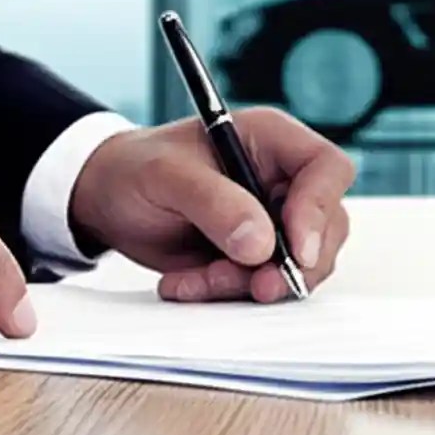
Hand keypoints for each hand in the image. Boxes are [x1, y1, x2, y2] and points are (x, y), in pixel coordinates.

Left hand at [70, 107, 355, 302]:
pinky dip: (231, 293)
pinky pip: (266, 284)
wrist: (107, 201)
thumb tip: (260, 245)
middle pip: (326, 226)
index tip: (296, 250)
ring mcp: (274, 220)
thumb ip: (215, 204)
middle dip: (291, 263)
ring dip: (253, 284)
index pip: (327, 170)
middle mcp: (283, 180)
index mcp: (272, 141)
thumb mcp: (166, 175)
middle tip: (254, 285)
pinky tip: (190, 283)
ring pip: (300, 264)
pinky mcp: (259, 255)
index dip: (319, 210)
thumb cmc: (135, 169)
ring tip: (197, 280)